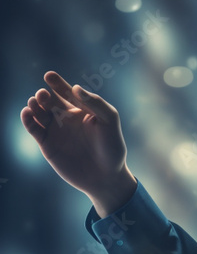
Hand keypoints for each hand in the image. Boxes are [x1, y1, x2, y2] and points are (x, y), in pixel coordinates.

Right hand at [20, 71, 136, 216]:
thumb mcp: (110, 121)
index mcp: (83, 110)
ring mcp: (56, 131)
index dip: (57, 83)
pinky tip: (28, 113)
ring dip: (34, 104)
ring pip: (39, 112)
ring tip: (36, 102)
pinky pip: (33, 128)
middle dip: (44, 95)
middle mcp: (67, 118)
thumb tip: (75, 88)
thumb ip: (96, 103)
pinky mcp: (47, 144)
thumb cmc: (112, 148)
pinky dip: (27, 119)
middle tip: (44, 95)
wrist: (106, 177)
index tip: (49, 76)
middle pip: (50, 100)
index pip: (67, 92)